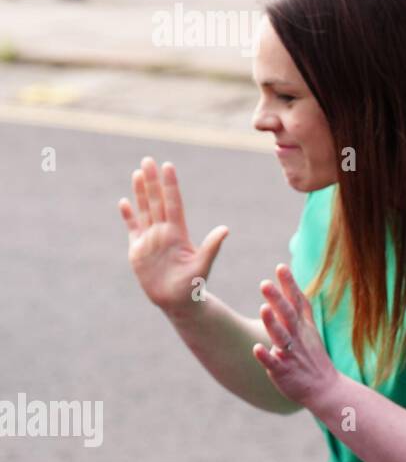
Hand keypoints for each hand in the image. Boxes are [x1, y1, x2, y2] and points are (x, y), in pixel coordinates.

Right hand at [119, 156, 227, 316]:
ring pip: (144, 210)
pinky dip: (128, 216)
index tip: (168, 165)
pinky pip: (132, 228)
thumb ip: (211, 246)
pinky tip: (124, 202)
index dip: (170, 185)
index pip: (173, 203)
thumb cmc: (193, 285)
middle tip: (148, 159)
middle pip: (156, 201)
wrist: (177, 301)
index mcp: (178, 233)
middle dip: (152, 181)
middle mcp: (164, 232)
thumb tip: (226, 229)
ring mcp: (150, 239)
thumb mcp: (202, 265)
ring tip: (138, 173)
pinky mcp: (138, 250)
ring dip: (140, 192)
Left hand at [251, 263, 341, 411]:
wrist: (325, 389)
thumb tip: (291, 287)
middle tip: (265, 283)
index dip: (290, 285)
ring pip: (281, 337)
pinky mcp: (284, 372)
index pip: (298, 302)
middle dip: (277, 299)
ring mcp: (291, 354)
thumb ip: (300, 310)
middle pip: (288, 315)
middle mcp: (298, 338)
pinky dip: (266, 356)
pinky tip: (257, 348)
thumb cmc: (313, 358)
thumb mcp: (310, 330)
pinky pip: (274, 363)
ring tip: (263, 308)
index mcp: (304, 327)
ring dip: (272, 323)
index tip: (280, 267)